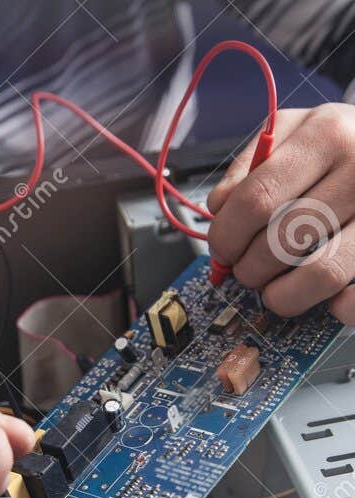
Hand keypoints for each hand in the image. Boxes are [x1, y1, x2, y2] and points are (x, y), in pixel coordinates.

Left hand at [208, 103, 354, 321]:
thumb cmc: (338, 143)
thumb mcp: (292, 130)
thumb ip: (250, 166)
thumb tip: (219, 210)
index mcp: (325, 138)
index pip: (257, 200)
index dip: (228, 235)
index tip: (221, 249)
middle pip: (284, 240)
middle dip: (250, 267)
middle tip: (244, 270)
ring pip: (322, 272)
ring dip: (283, 293)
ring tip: (274, 288)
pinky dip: (339, 307)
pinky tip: (327, 299)